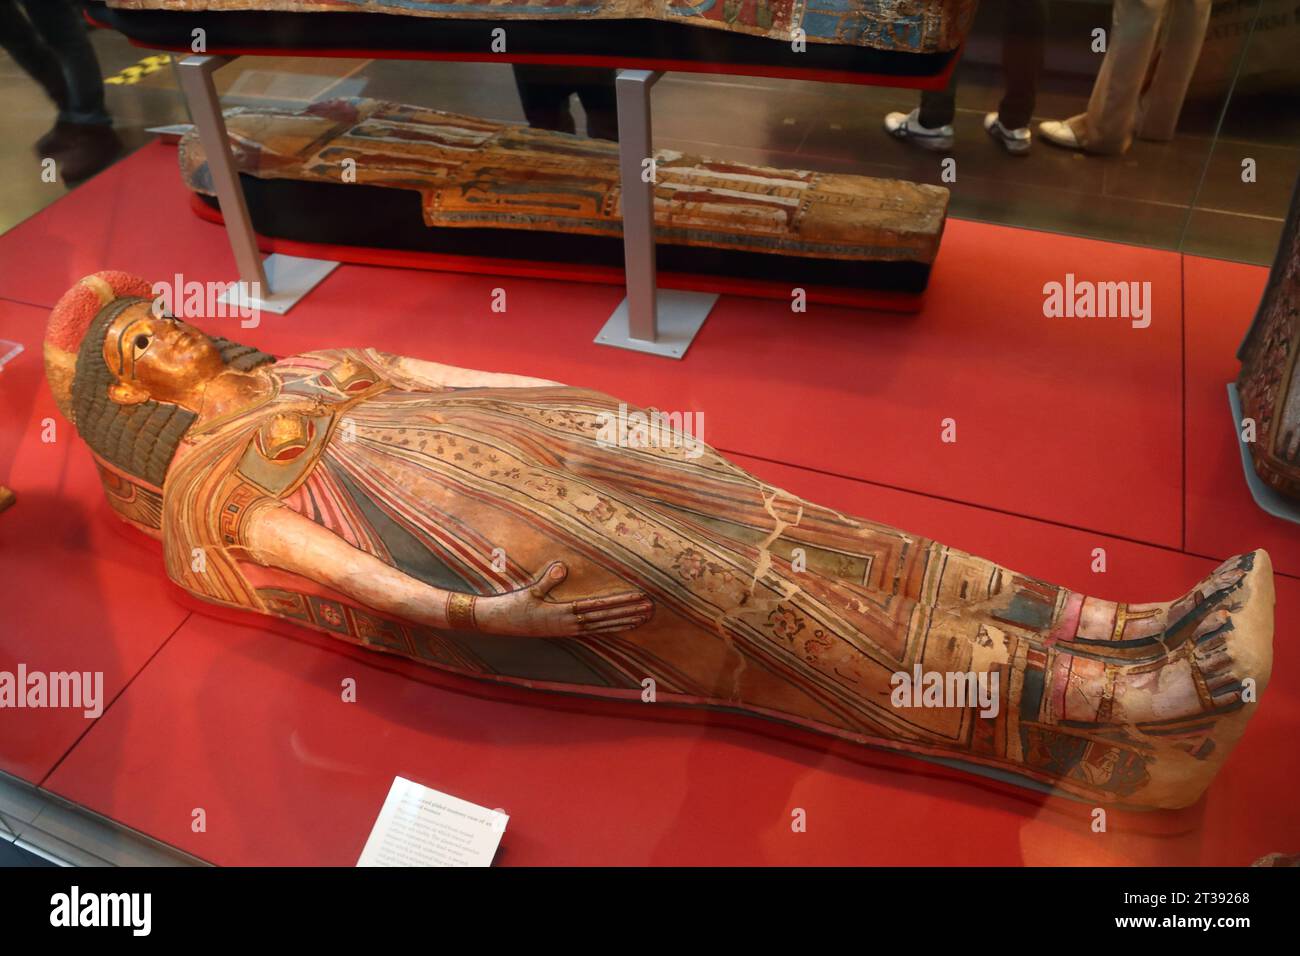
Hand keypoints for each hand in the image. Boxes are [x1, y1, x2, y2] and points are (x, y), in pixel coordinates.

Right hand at [472, 561, 652, 637]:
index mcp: (563, 614)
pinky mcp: (565, 631)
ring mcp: (569, 630)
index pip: (598, 608)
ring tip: (643, 617)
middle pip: (606, 618)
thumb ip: (547, 580)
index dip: (619, 604)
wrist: (498, 622)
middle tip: (650, 608)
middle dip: (629, 613)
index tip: (637, 598)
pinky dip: (610, 627)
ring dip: (624, 621)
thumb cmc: (513, 605)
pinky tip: (622, 625)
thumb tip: (562, 567)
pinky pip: (593, 630)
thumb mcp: (530, 591)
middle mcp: (570, 624)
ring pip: (603, 626)